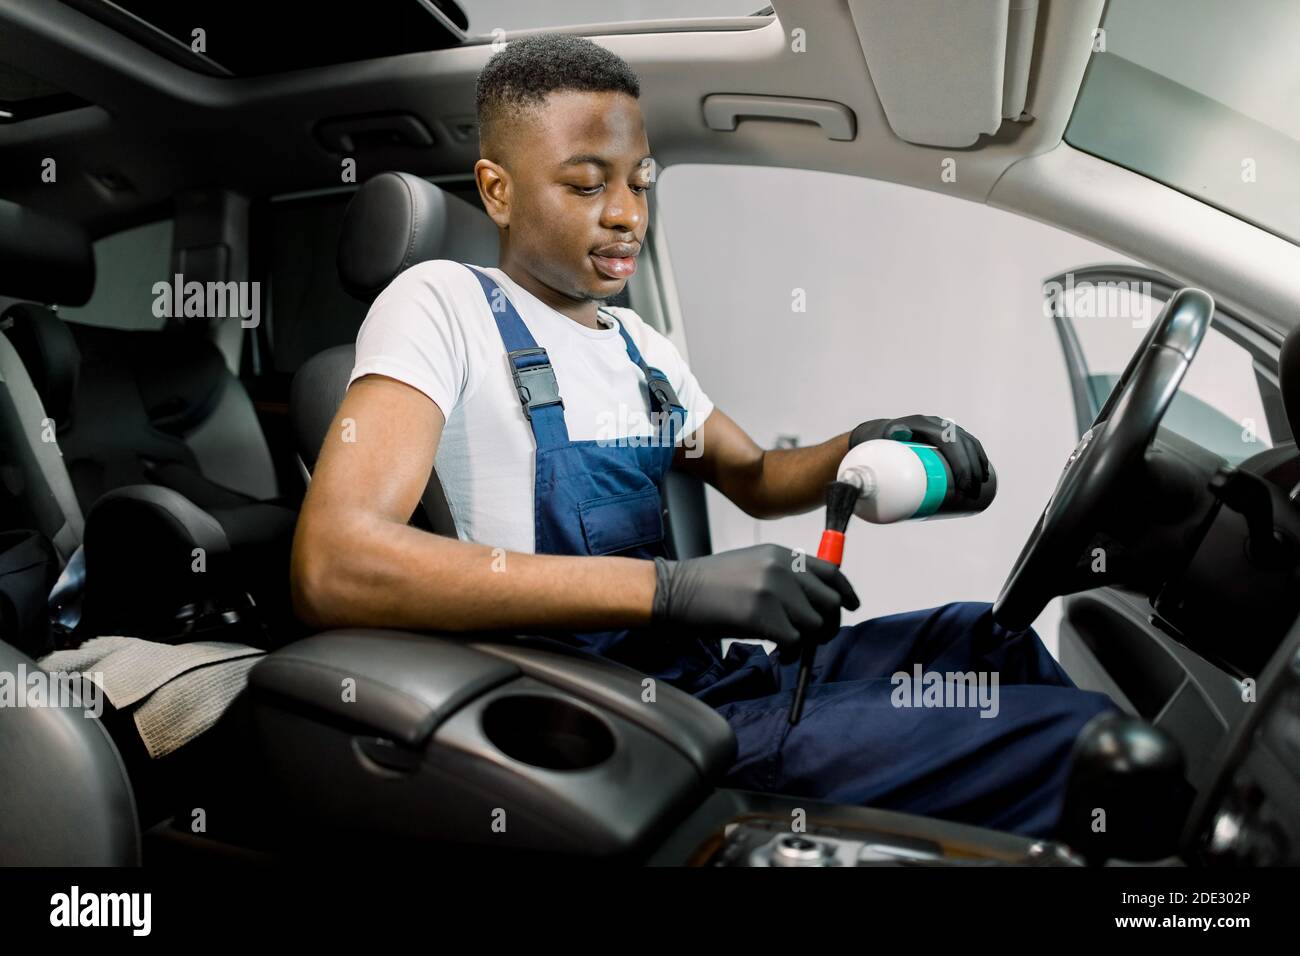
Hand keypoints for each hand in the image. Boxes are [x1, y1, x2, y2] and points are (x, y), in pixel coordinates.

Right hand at [651, 543, 859, 662]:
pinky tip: (779, 653)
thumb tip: (815, 603)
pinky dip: (791, 652)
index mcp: (782, 554)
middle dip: (827, 625)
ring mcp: (773, 591)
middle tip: (814, 638)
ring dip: (806, 641)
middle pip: (830, 602)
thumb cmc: (710, 584)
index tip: (851, 606)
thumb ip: (785, 576)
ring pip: (815, 624)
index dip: (846, 592)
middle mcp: (782, 569)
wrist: (675, 590)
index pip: (832, 571)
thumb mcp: (753, 565)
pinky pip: (795, 641)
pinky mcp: (762, 616)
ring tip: (789, 647)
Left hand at [851, 414, 989, 497]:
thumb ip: (875, 449)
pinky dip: (978, 457)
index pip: (948, 442)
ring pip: (968, 443)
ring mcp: (941, 428)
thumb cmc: (873, 446)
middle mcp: (934, 423)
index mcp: (921, 424)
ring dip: (978, 464)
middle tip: (970, 493)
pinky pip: (967, 444)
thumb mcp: (874, 447)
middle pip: (962, 444)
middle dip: (971, 469)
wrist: (874, 435)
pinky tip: (984, 473)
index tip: (962, 486)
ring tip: (978, 488)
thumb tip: (883, 450)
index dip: (960, 463)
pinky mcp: (944, 437)